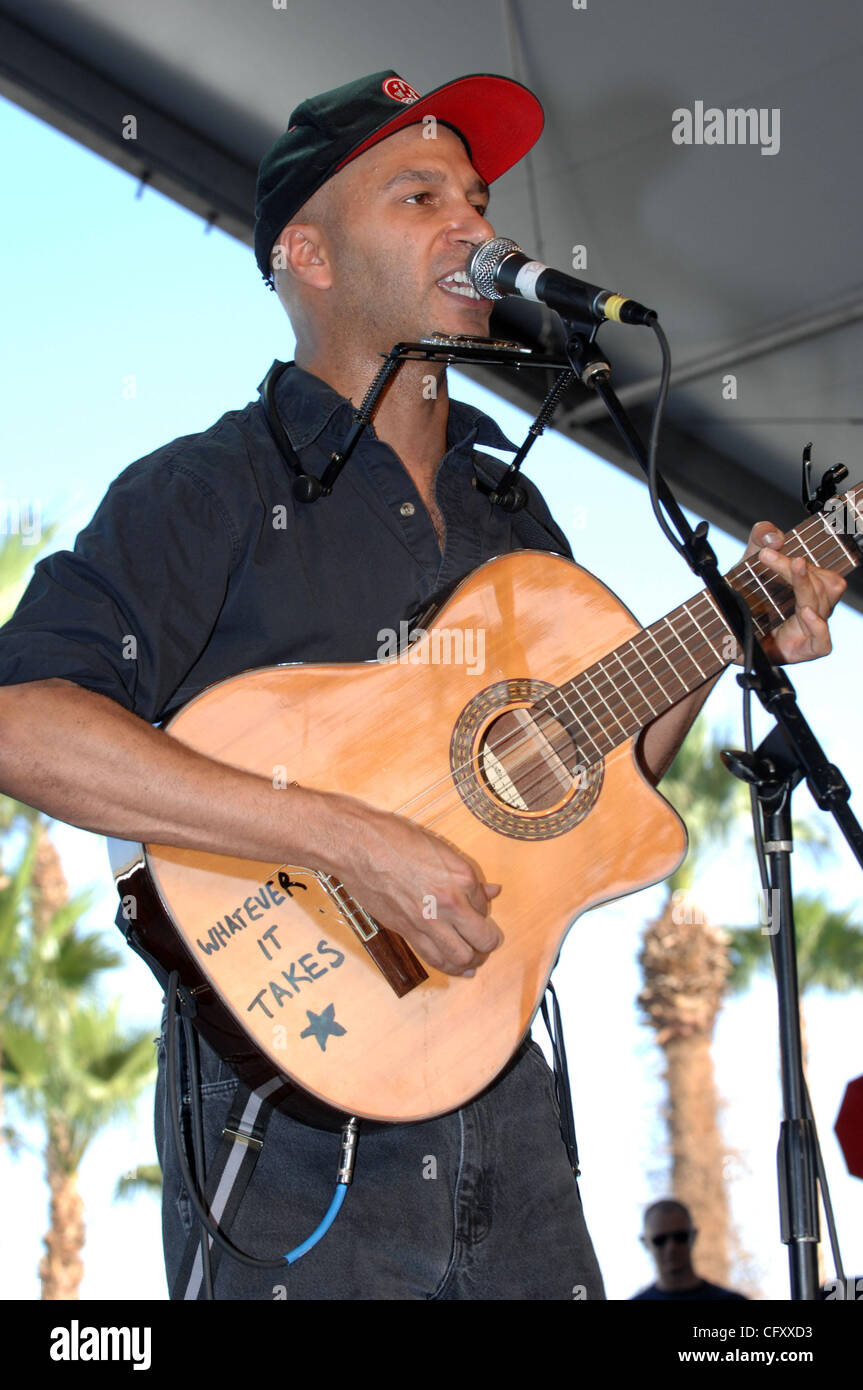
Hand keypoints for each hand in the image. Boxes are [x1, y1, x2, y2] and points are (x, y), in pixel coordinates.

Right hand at [317, 793, 501, 976]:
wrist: (358, 847)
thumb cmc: (394, 838)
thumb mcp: (440, 848)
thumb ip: (467, 875)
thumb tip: (493, 890)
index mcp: (461, 876)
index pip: (486, 905)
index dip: (482, 909)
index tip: (474, 907)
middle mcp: (450, 902)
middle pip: (484, 939)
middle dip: (489, 943)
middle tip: (486, 941)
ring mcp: (427, 920)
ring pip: (462, 957)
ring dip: (473, 960)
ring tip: (474, 957)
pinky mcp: (407, 931)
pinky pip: (435, 958)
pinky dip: (451, 967)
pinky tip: (459, 968)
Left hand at [742, 520, 845, 663]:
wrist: (721, 634)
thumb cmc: (743, 600)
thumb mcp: (749, 564)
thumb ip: (761, 538)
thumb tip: (773, 536)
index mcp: (805, 588)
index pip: (820, 572)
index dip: (801, 559)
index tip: (768, 550)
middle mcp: (811, 608)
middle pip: (823, 585)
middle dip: (796, 569)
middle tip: (768, 556)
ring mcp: (808, 630)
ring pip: (823, 606)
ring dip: (806, 585)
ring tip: (793, 570)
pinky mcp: (802, 651)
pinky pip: (823, 644)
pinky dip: (818, 627)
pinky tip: (806, 613)